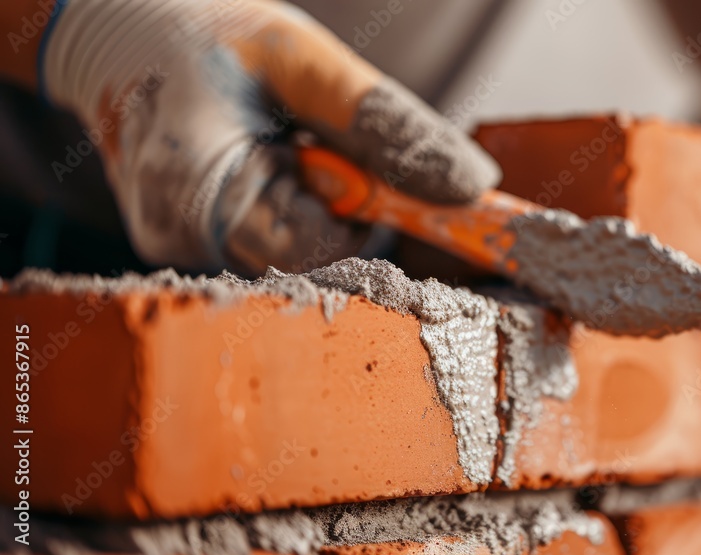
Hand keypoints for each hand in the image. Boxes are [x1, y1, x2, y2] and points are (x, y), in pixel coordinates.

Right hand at [41, 0, 499, 273]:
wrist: (114, 31)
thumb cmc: (200, 31)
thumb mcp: (303, 58)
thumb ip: (385, 124)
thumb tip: (471, 187)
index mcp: (198, 191)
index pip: (323, 249)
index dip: (369, 213)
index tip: (383, 173)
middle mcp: (181, 239)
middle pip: (311, 260)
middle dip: (342, 207)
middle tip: (320, 146)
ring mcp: (179, 249)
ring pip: (293, 253)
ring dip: (316, 205)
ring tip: (283, 147)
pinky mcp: (187, 246)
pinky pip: (268, 243)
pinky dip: (289, 207)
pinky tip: (267, 165)